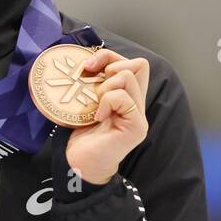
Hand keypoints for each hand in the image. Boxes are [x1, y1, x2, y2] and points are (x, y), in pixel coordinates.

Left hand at [64, 48, 149, 185]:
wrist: (80, 163)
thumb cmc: (83, 134)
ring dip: (105, 86)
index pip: (133, 62)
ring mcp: (140, 116)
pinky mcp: (136, 127)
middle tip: (91, 84)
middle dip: (110, 65)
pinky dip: (106, 101)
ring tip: (96, 105)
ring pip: (128, 77)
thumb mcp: (88, 100)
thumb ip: (96, 83)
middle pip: (139, 64)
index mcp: (129, 96)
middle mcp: (138, 104)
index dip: (110, 57)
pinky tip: (98, 116)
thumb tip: (87, 61)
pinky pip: (123, 98)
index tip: (87, 68)